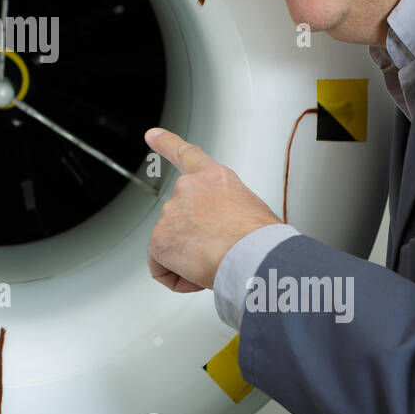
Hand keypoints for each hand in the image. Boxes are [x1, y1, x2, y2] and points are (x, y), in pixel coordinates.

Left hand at [144, 127, 281, 291]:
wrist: (254, 254)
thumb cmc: (262, 237)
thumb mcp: (251, 208)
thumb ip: (226, 210)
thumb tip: (226, 232)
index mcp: (214, 177)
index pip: (185, 154)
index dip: (165, 143)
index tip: (151, 135)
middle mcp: (187, 189)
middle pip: (180, 218)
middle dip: (195, 238)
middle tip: (221, 250)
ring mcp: (170, 213)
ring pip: (172, 245)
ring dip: (189, 259)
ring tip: (217, 260)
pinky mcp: (160, 239)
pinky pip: (161, 267)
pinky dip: (176, 277)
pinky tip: (198, 275)